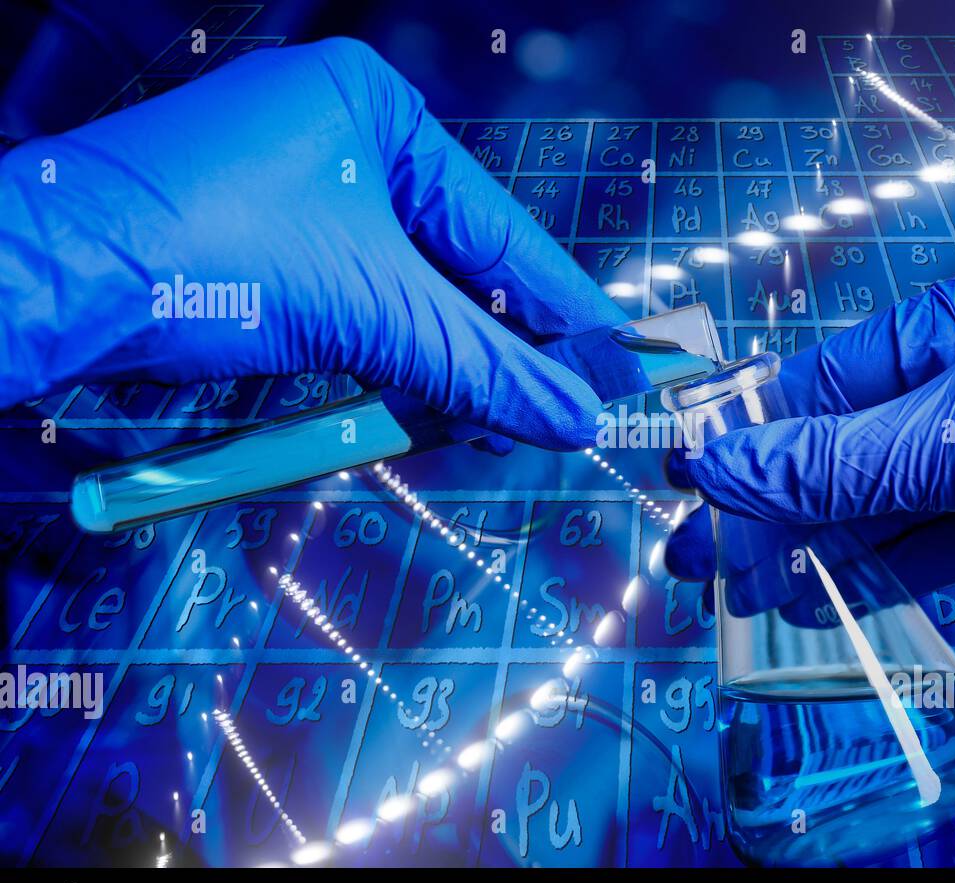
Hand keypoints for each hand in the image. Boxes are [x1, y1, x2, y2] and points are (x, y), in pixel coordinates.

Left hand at [0, 38, 624, 449]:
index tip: (620, 358)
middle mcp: (342, 141)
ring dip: (454, 364)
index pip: (499, 227)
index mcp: (376, 112)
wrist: (56, 280)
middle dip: (507, 345)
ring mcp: (298, 192)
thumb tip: (574, 416)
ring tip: (506, 420)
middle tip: (565, 406)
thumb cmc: (204, 252)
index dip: (565, 305)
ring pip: (410, 294)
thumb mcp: (369, 311)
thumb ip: (483, 367)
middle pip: (458, 265)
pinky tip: (434, 407)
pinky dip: (397, 362)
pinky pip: (362, 308)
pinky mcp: (263, 246)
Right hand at [667, 238, 954, 655]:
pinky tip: (824, 600)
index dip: (758, 428)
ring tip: (748, 594)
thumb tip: (709, 471)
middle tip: (698, 561)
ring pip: (895, 496)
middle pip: (858, 439)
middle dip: (778, 502)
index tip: (687, 479)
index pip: (840, 371)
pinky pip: (942, 536)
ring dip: (823, 547)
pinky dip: (885, 568)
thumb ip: (832, 465)